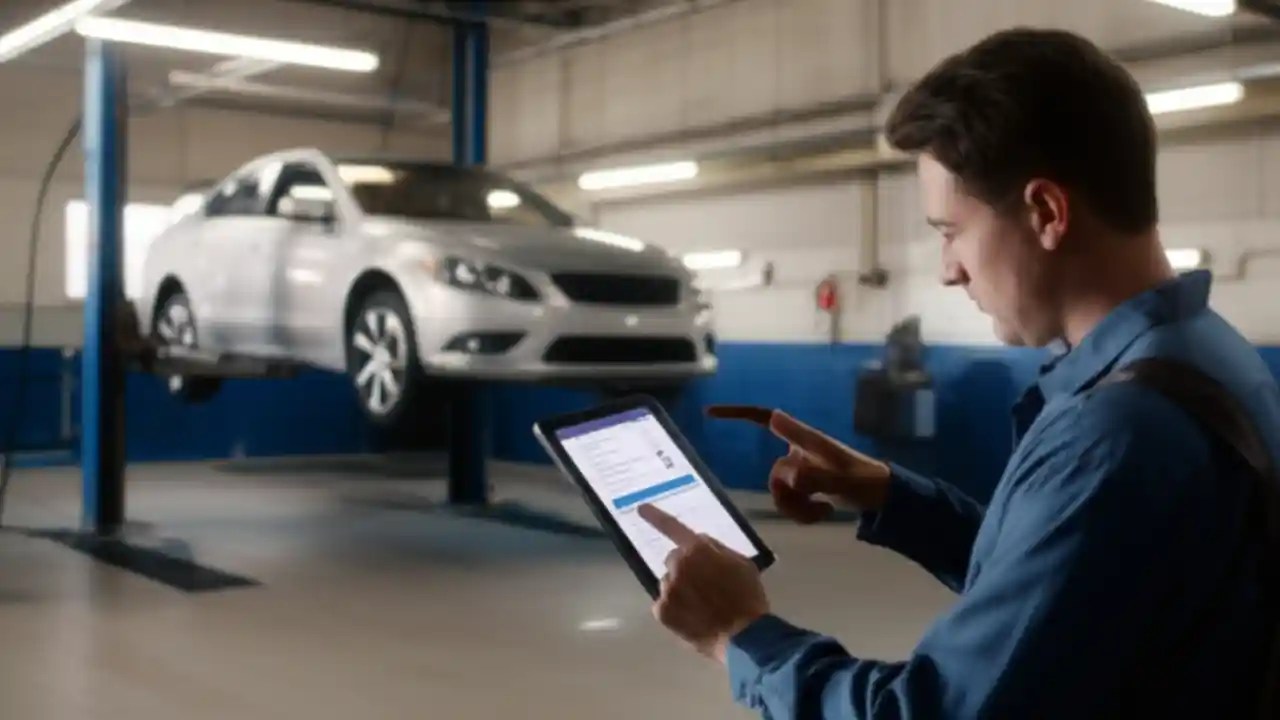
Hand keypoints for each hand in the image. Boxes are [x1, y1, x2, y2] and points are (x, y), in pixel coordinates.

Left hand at [638, 503, 768, 663]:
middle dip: (684, 569)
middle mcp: (678, 564)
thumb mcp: (741, 563)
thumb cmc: (748, 597)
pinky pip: (664, 606)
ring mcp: (668, 588)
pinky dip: (675, 612)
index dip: (656, 517)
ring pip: (669, 584)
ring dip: (680, 590)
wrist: (745, 636)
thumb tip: (700, 544)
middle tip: (703, 587)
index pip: (672, 528)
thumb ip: (717, 550)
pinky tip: (693, 620)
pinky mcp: (662, 611)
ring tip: (701, 608)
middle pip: (673, 560)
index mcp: (698, 549)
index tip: (639, 508)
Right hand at [707, 405, 891, 522]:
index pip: (762, 419)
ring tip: (823, 510)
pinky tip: (824, 512)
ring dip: (798, 509)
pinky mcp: (805, 488)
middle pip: (773, 475)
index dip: (735, 413)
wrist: (885, 498)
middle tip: (818, 500)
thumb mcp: (839, 476)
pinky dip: (804, 514)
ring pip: (780, 494)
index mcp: (803, 439)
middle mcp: (797, 452)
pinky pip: (789, 505)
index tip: (709, 413)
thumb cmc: (866, 481)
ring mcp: (800, 471)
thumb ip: (808, 467)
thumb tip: (777, 431)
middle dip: (790, 496)